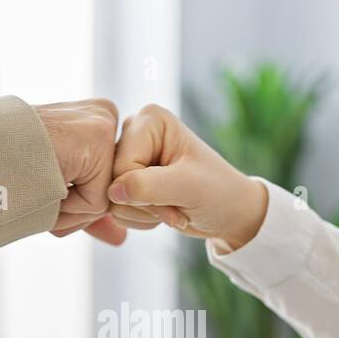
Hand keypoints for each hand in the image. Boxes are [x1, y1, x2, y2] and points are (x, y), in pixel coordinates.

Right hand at [34, 99, 125, 245]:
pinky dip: (68, 207)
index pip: (105, 186)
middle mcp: (103, 115)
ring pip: (104, 201)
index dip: (75, 206)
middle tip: (38, 186)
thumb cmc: (3, 173)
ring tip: (37, 181)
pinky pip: (97, 202)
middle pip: (108, 195)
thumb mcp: (55, 192)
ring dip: (67, 210)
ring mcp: (103, 123)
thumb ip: (88, 212)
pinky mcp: (98, 137)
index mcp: (94, 122)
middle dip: (73, 211)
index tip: (46, 188)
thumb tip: (121, 240)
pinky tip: (43, 180)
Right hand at [106, 104, 267, 250]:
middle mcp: (134, 132)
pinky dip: (138, 218)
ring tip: (170, 208)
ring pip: (109, 197)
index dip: (141, 192)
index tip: (175, 199)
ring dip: (141, 213)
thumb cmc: (217, 192)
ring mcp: (128, 156)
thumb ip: (147, 186)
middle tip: (174, 206)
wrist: (229, 212)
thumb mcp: (187, 187)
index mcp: (150, 119)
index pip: (120, 165)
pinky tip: (161, 211)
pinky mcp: (126, 178)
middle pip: (110, 180)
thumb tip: (111, 191)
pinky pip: (113, 207)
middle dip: (142, 204)